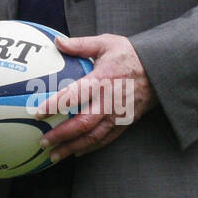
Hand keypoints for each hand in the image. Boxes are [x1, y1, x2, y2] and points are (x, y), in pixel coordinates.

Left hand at [33, 33, 155, 161]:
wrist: (159, 70)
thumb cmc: (129, 55)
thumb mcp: (106, 43)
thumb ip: (80, 45)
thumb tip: (57, 42)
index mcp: (101, 80)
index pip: (74, 95)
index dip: (55, 104)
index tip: (38, 112)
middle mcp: (109, 101)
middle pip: (82, 124)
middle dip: (61, 135)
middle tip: (43, 142)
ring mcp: (118, 115)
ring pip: (93, 137)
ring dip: (73, 147)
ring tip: (55, 155)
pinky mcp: (125, 123)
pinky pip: (106, 139)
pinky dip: (90, 148)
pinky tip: (76, 152)